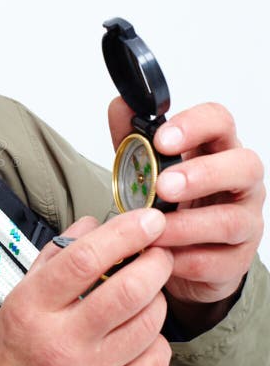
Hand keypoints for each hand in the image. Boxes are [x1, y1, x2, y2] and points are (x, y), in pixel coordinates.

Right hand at [0, 210, 173, 365]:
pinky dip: (156, 339)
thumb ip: (58, 256)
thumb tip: (96, 225)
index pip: (84, 260)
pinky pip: (157, 359)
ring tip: (145, 294)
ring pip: (149, 323)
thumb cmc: (16, 344)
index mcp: (33, 307)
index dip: (123, 234)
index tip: (147, 220)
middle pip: (128, 291)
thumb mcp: (22, 293)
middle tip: (159, 253)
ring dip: (157, 299)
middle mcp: (61, 341)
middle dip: (156, 263)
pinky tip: (139, 334)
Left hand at [108, 99, 264, 331]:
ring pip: (231, 219)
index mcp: (216, 149)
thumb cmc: (168, 201)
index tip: (161, 140)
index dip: (194, 125)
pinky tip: (161, 256)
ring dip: (187, 225)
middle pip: (244, 166)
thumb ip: (133, 137)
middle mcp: (239, 182)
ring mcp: (245, 220)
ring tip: (153, 229)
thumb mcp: (146, 165)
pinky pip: (218, 260)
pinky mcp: (236, 259)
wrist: (180, 252)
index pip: (219, 122)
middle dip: (202, 175)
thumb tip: (121, 105)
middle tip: (164, 186)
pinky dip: (185, 259)